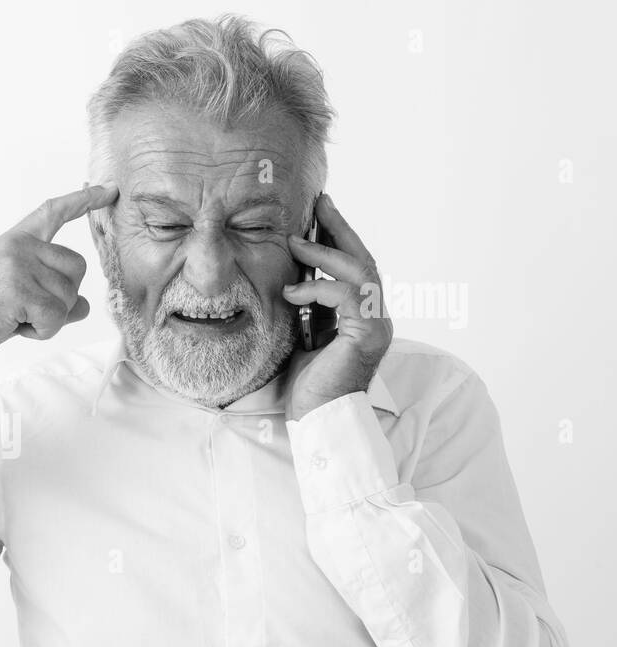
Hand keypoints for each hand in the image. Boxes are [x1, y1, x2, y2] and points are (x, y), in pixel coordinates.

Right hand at [0, 183, 118, 364]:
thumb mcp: (19, 298)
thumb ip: (52, 294)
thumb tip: (86, 304)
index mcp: (13, 241)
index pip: (52, 213)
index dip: (82, 201)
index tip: (107, 190)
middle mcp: (17, 246)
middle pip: (76, 269)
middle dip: (63, 298)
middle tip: (27, 311)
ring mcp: (16, 265)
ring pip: (69, 296)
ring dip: (50, 319)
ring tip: (15, 319)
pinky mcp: (17, 289)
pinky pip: (55, 316)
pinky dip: (42, 331)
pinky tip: (15, 327)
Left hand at [283, 193, 392, 420]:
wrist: (317, 421)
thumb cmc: (308, 387)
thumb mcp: (305, 337)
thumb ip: (310, 309)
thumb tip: (292, 278)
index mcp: (363, 316)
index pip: (355, 267)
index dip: (339, 237)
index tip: (319, 211)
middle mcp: (376, 316)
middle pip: (363, 260)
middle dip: (340, 229)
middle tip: (319, 202)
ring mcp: (377, 325)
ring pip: (359, 272)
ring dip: (326, 252)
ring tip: (295, 240)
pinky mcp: (368, 335)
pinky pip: (346, 296)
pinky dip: (317, 287)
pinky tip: (292, 290)